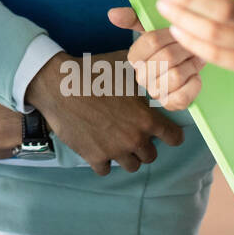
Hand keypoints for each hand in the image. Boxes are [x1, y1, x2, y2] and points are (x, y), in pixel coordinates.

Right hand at [27, 49, 183, 175]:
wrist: (59, 85)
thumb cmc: (93, 72)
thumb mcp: (124, 64)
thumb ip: (145, 69)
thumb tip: (158, 63)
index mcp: (146, 118)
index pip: (174, 138)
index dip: (171, 134)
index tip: (165, 132)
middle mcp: (134, 138)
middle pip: (151, 156)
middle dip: (144, 145)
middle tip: (132, 133)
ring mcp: (114, 150)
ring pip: (132, 166)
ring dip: (127, 156)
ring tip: (117, 143)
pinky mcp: (93, 157)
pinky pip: (106, 170)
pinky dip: (104, 162)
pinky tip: (99, 149)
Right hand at [109, 5, 204, 110]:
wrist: (185, 67)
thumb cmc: (168, 46)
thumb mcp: (152, 28)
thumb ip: (133, 18)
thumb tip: (112, 13)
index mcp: (135, 56)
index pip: (151, 41)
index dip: (171, 35)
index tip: (181, 32)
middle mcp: (141, 76)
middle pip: (166, 57)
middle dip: (185, 49)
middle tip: (193, 46)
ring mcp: (154, 92)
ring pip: (176, 75)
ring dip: (192, 65)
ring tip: (195, 60)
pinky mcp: (170, 105)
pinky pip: (183, 96)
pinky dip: (194, 84)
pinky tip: (194, 77)